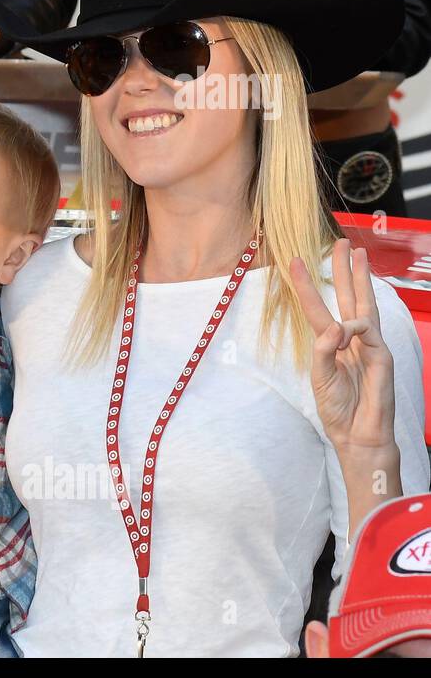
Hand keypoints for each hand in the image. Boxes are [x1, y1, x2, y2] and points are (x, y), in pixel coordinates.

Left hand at [288, 240, 395, 455]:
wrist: (357, 433)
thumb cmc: (338, 408)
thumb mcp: (319, 376)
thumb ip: (323, 350)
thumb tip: (333, 326)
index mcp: (332, 344)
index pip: (318, 308)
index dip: (307, 286)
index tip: (295, 262)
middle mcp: (352, 340)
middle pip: (349, 297)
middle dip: (346, 269)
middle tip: (343, 243)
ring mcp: (369, 346)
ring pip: (363, 303)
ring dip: (358, 277)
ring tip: (354, 253)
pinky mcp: (382, 355)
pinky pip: (366, 330)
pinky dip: (352, 327)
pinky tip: (345, 332)